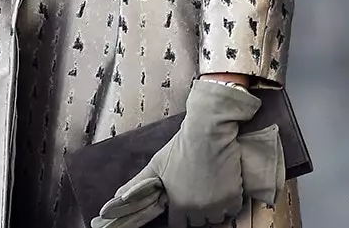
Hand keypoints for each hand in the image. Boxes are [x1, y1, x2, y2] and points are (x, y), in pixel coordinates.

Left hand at [100, 79, 258, 227]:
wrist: (208, 130)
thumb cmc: (181, 146)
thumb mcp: (156, 164)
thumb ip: (138, 184)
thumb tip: (115, 198)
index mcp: (177, 205)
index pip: (179, 225)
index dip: (182, 214)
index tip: (186, 204)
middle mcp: (196, 209)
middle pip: (199, 223)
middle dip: (199, 212)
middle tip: (201, 195)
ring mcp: (216, 204)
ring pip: (216, 218)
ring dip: (216, 208)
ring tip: (214, 191)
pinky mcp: (233, 196)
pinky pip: (233, 210)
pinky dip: (231, 201)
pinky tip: (226, 187)